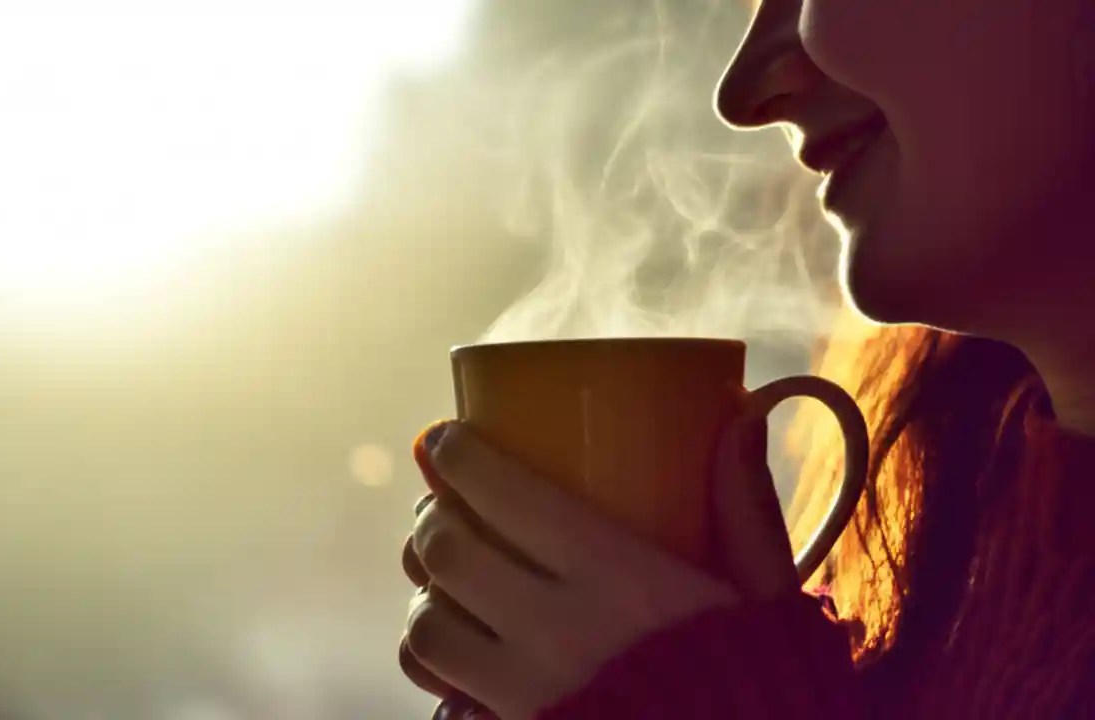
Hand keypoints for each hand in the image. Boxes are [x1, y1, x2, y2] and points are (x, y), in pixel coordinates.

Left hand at [398, 417, 798, 719]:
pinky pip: (439, 693)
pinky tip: (450, 642)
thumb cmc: (754, 676)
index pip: (502, 495)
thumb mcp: (763, 592)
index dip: (457, 457)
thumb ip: (744, 507)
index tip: (447, 439)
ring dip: (425, 592)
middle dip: (431, 519)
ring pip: (428, 625)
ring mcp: (527, 692)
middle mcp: (558, 630)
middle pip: (448, 551)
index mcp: (617, 576)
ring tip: (441, 578)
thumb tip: (741, 416)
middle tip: (441, 506)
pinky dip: (430, 661)